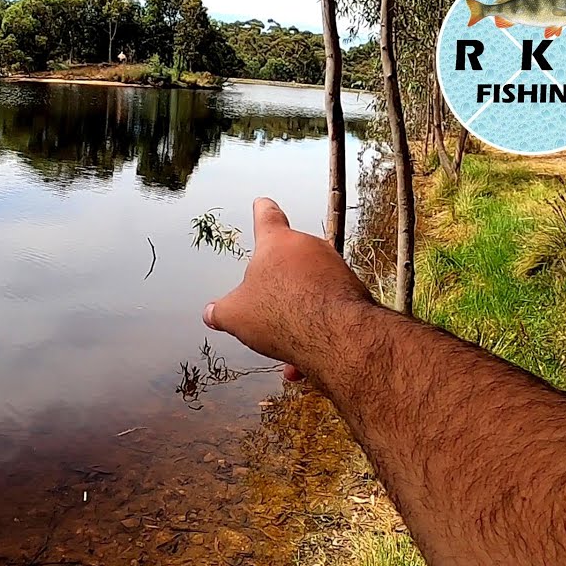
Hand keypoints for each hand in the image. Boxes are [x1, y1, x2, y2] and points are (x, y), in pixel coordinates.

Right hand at [202, 198, 372, 381]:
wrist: (336, 336)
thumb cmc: (282, 314)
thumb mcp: (235, 315)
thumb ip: (221, 311)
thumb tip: (211, 313)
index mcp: (277, 244)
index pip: (267, 218)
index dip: (262, 211)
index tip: (262, 202)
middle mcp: (311, 248)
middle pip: (288, 263)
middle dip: (277, 289)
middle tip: (265, 314)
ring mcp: (336, 270)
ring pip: (309, 293)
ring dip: (296, 318)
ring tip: (284, 350)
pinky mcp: (355, 293)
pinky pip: (327, 311)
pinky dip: (314, 333)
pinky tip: (302, 363)